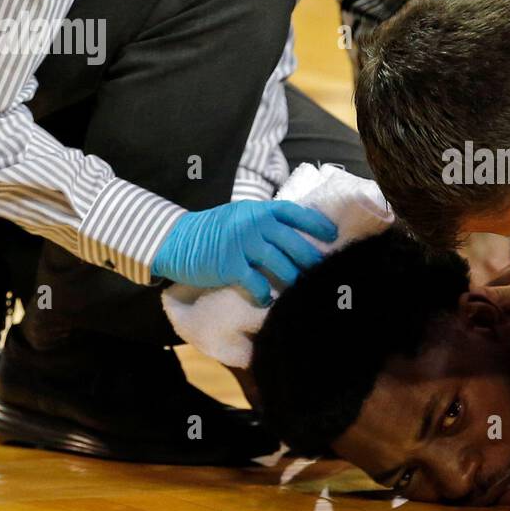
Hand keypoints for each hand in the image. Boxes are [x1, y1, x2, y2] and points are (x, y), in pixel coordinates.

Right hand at [152, 199, 336, 304]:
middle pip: (293, 242)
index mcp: (258, 210)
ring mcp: (241, 244)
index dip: (317, 223)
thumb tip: (297, 233)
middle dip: (311, 258)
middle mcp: (253, 223)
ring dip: (293, 278)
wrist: (176, 240)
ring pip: (280, 264)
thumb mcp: (240, 216)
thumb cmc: (213, 231)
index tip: (333, 235)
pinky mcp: (229, 265)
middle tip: (321, 270)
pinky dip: (265, 294)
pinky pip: (256, 283)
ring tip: (299, 288)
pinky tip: (268, 300)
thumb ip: (264, 221)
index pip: (294, 213)